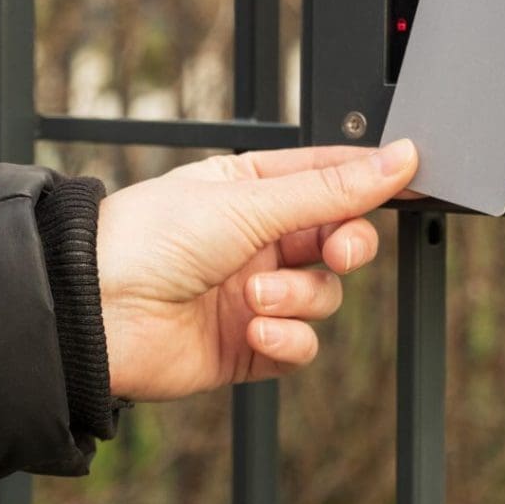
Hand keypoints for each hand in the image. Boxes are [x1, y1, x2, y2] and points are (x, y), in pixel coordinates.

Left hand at [95, 139, 417, 401]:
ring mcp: (257, 292)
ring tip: (256, 297)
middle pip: (339, 238)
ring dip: (299, 297)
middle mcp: (262, 238)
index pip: (332, 176)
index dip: (373, 178)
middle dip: (347, 245)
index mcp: (257, 189)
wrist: (90, 314)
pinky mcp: (250, 345)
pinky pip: (300, 344)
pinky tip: (257, 329)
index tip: (414, 176)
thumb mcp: (251, 201)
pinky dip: (288, 338)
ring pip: (324, 294)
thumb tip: (399, 159)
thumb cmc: (150, 237)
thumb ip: (332, 188)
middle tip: (341, 250)